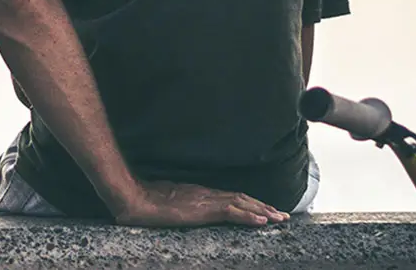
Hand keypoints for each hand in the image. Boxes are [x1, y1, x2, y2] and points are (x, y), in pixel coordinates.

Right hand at [113, 180, 289, 227]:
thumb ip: (177, 205)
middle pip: (241, 198)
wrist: (134, 198)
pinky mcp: (202, 209)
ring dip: (262, 211)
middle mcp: (206, 194)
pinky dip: (249, 216)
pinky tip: (262, 221)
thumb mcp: (166, 203)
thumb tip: (178, 209)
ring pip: (241, 203)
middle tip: (281, 215)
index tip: (264, 209)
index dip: (249, 203)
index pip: (230, 197)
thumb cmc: (144, 201)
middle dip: (262, 206)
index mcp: (199, 193)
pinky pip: (231, 212)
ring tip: (278, 218)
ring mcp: (205, 200)